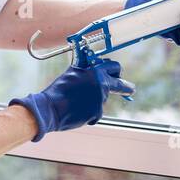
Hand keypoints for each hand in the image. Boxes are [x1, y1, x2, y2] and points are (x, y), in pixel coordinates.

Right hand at [8, 56, 133, 142]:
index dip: (117, 71)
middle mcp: (102, 85)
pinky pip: (96, 112)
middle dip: (126, 87)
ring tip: (77, 101)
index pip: (115, 67)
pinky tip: (76, 110)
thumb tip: (93, 65)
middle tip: (129, 90)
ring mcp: (101, 100)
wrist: (50, 108)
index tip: (120, 76)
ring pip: (103, 99)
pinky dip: (89, 112)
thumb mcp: (73, 73)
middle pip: (120, 85)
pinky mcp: (97, 114)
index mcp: (96, 72)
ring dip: (95, 99)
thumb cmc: (59, 89)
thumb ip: (87, 69)